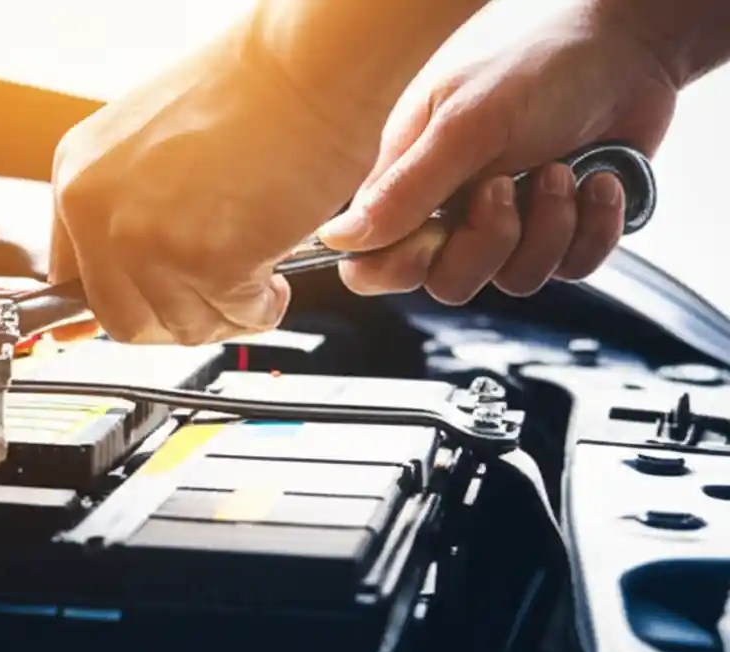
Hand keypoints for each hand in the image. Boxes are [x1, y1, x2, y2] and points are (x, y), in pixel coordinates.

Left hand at [48, 18, 390, 344]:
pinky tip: (275, 273)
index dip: (118, 305)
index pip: (71, 285)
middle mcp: (101, 215)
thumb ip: (123, 208)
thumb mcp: (144, 144)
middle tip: (213, 296)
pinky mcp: (211, 263)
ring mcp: (152, 243)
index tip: (146, 313)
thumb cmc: (245, 91)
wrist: (304, 66)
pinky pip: (237, 318)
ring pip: (184, 327)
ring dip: (226, 312)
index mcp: (77, 180)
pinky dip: (263, 308)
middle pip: (124, 321)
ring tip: (254, 270)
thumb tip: (124, 278)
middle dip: (176, 319)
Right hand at [319, 3, 678, 303]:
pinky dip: (593, 228)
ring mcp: (510, 222)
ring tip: (562, 169)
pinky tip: (597, 181)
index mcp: (411, 182)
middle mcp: (453, 209)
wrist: (632, 48)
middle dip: (490, 241)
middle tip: (509, 186)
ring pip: (513, 280)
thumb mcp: (464, 125)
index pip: (373, 263)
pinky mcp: (562, 229)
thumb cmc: (539, 66)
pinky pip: (570, 269)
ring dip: (550, 227)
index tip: (436, 236)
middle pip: (448, 283)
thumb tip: (338, 239)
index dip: (400, 267)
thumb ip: (404, 190)